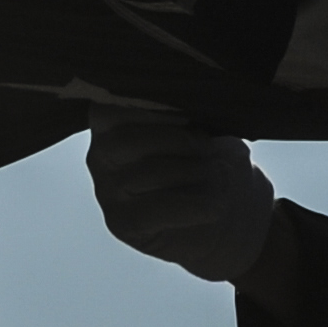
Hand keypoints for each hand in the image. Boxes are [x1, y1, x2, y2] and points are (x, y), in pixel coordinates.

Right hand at [87, 108, 277, 280]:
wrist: (226, 211)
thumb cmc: (208, 158)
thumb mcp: (201, 125)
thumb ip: (186, 111)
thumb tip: (192, 102)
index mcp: (111, 123)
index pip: (111, 109)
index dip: (151, 110)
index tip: (188, 116)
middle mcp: (101, 156)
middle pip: (126, 140)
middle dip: (177, 140)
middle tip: (208, 146)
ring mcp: (107, 192)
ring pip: (146, 173)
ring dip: (191, 171)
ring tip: (216, 173)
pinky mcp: (123, 224)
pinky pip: (156, 210)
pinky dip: (195, 205)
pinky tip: (216, 204)